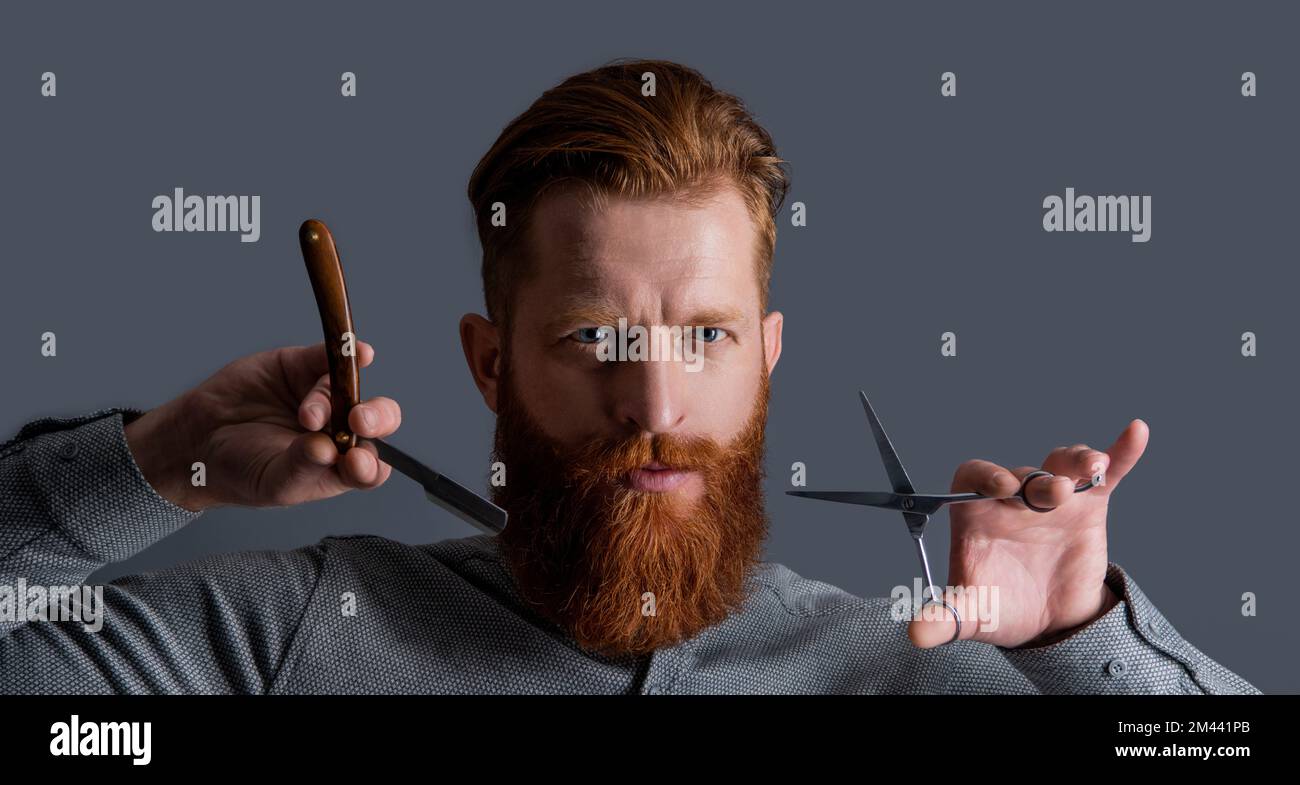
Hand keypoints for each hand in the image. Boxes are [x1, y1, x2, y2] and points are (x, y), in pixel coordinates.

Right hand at [125, 341, 398, 511]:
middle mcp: (338, 431)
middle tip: (359, 420)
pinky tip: (360, 353)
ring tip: (307, 416)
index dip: (371, 464)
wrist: (197, 438)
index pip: (370, 467)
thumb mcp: (274, 481)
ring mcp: (325, 398)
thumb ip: (304, 466)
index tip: (357, 462)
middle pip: (375, 423)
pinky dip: (346, 354)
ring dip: (333, 400)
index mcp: (338, 467)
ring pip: (350, 391)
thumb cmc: (240, 469)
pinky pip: (331, 358)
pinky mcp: (304, 367)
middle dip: (377, 419)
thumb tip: (329, 450)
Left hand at [908, 419, 1148, 648]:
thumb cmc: (999, 607)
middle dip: (1038, 481)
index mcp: (978, 514)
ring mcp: (1052, 500)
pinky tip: (1136, 432)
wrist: (1046, 624)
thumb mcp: (971, 616)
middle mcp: (1013, 500)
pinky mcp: (1088, 509)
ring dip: (1075, 462)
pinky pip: (1105, 475)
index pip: (973, 476)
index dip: (984, 474)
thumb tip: (915, 632)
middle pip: (1023, 473)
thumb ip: (943, 619)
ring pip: (1061, 465)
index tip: (1000, 487)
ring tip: (1089, 472)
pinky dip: (1120, 454)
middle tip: (1052, 495)